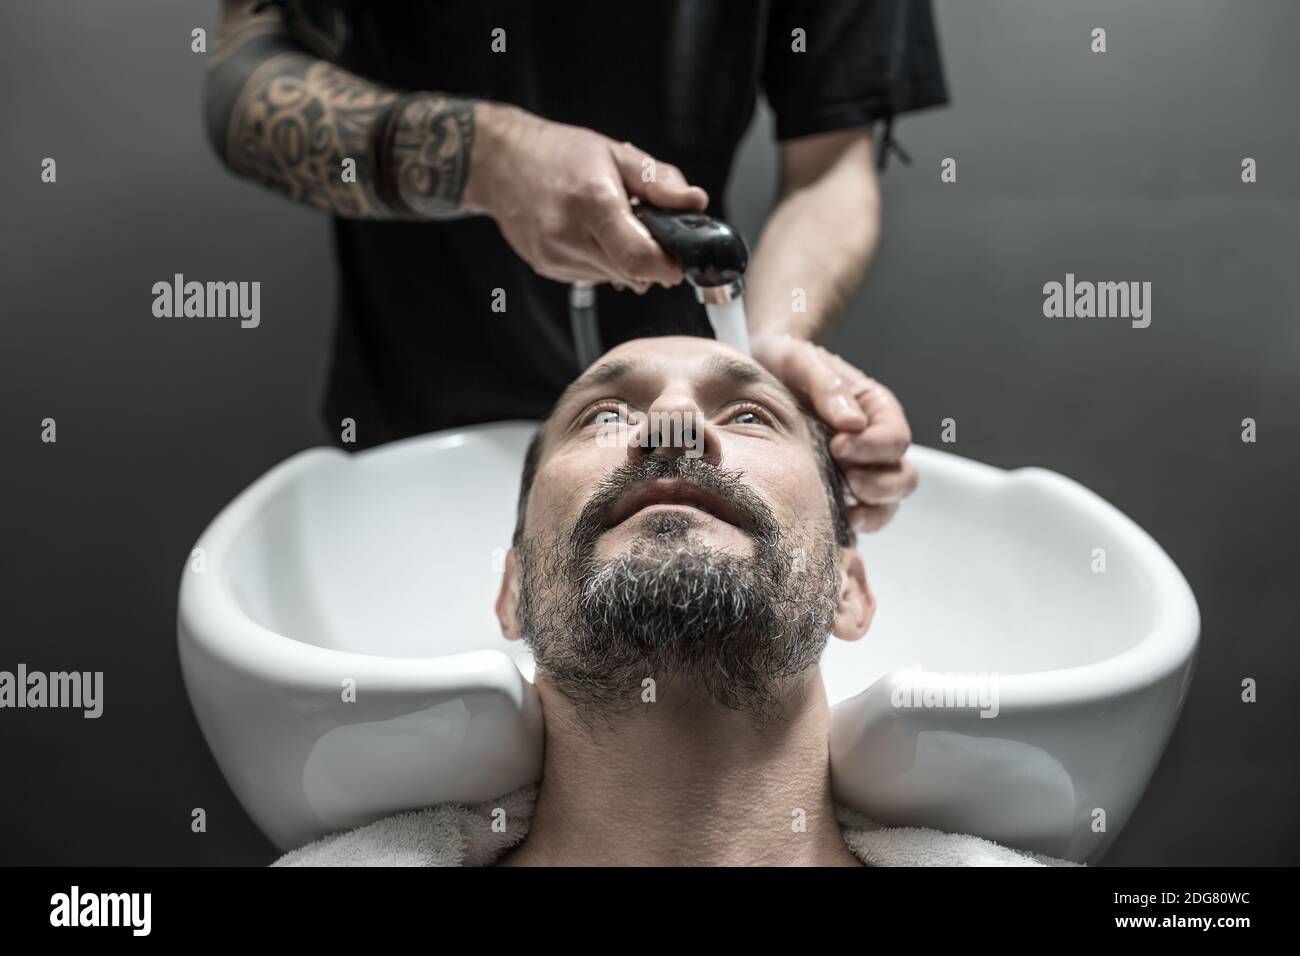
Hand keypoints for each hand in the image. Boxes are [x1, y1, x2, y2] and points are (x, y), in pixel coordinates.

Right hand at [461, 102, 708, 289]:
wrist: (501, 162)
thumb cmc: (558, 153)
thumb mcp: (616, 153)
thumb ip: (659, 182)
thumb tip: (695, 203)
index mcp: (591, 201)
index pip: (639, 257)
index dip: (667, 266)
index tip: (679, 262)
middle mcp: (568, 234)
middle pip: (631, 273)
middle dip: (650, 260)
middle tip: (647, 232)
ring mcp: (553, 256)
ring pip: (613, 278)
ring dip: (624, 260)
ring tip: (610, 225)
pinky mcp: (545, 267)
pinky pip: (591, 277)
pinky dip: (601, 261)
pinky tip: (589, 234)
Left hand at [751, 333, 917, 531]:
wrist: (763, 373)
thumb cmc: (788, 363)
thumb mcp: (802, 361)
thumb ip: (828, 387)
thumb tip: (853, 423)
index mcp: (877, 410)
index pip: (895, 439)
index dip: (872, 449)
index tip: (838, 447)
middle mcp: (875, 444)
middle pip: (903, 478)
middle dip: (880, 487)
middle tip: (848, 482)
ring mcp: (858, 470)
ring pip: (887, 504)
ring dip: (873, 513)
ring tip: (847, 515)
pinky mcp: (836, 490)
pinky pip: (857, 517)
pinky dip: (851, 527)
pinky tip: (829, 528)